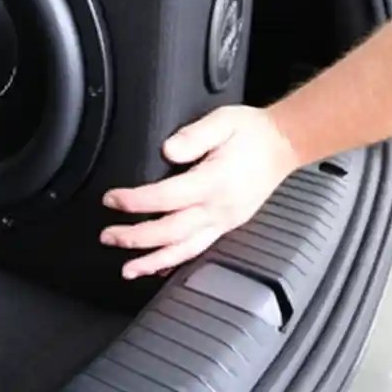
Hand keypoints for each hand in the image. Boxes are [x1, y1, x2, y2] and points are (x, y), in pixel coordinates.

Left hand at [100, 106, 302, 279]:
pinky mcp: (227, 225)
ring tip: (128, 269)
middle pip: (171, 231)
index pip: (166, 197)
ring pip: (184, 249)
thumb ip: (194, 135)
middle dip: (136, 237)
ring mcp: (225, 221)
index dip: (135, 201)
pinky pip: (198, 249)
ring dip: (153, 261)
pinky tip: (159, 266)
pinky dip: (176, 261)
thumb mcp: (222, 121)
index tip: (111, 200)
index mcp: (215, 182)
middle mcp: (219, 208)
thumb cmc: (252, 131)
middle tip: (107, 236)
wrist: (284, 144)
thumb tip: (168, 150)